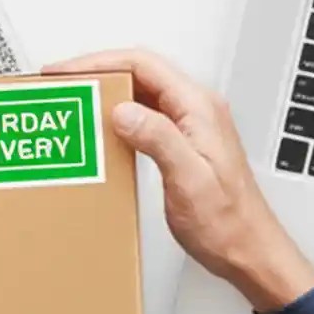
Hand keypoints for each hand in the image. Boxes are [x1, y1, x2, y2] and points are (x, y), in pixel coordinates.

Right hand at [44, 50, 313, 312]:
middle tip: (63, 85)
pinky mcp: (184, 145)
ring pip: (142, 95)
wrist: (250, 251)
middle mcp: (198, 111)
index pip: (143, 64)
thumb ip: (158, 139)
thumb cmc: (228, 223)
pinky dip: (119, 119)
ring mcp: (191, 127)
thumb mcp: (189, 180)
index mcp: (200, 108)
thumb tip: (124, 110)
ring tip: (75, 103)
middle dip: (98, 74)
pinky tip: (102, 132)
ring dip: (107, 96)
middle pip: (140, 74)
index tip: (68, 72)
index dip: (99, 62)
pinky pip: (146, 119)